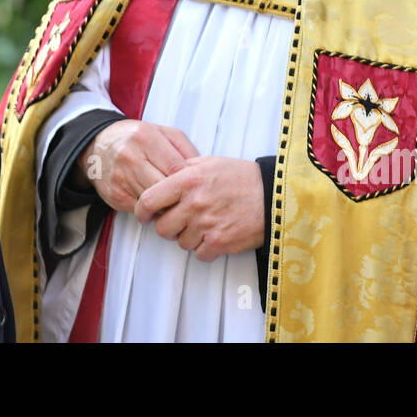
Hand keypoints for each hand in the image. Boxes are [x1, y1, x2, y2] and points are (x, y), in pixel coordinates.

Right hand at [73, 120, 198, 213]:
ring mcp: (121, 178)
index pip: (176, 167)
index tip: (196, 186)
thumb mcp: (162, 132)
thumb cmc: (135, 139)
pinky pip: (141, 209)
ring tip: (174, 202)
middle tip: (188, 199)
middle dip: (179, 196)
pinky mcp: (115, 195)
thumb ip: (184, 148)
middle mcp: (131, 157)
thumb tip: (203, 170)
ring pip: (153, 202)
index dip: (189, 181)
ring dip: (167, 205)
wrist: (99, 146)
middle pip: (164, 187)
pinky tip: (157, 203)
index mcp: (146, 138)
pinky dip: (152, 211)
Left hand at [134, 156, 264, 261]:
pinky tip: (215, 235)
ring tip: (204, 224)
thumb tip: (162, 180)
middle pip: (163, 228)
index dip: (143, 211)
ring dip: (188, 237)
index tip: (145, 215)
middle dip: (169, 226)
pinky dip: (204, 248)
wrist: (273, 195)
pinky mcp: (219, 243)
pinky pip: (198, 254)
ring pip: (180, 242)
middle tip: (181, 220)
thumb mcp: (209, 163)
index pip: (149, 200)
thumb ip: (183, 170)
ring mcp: (206, 225)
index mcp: (188, 180)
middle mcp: (194, 203)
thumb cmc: (241, 177)